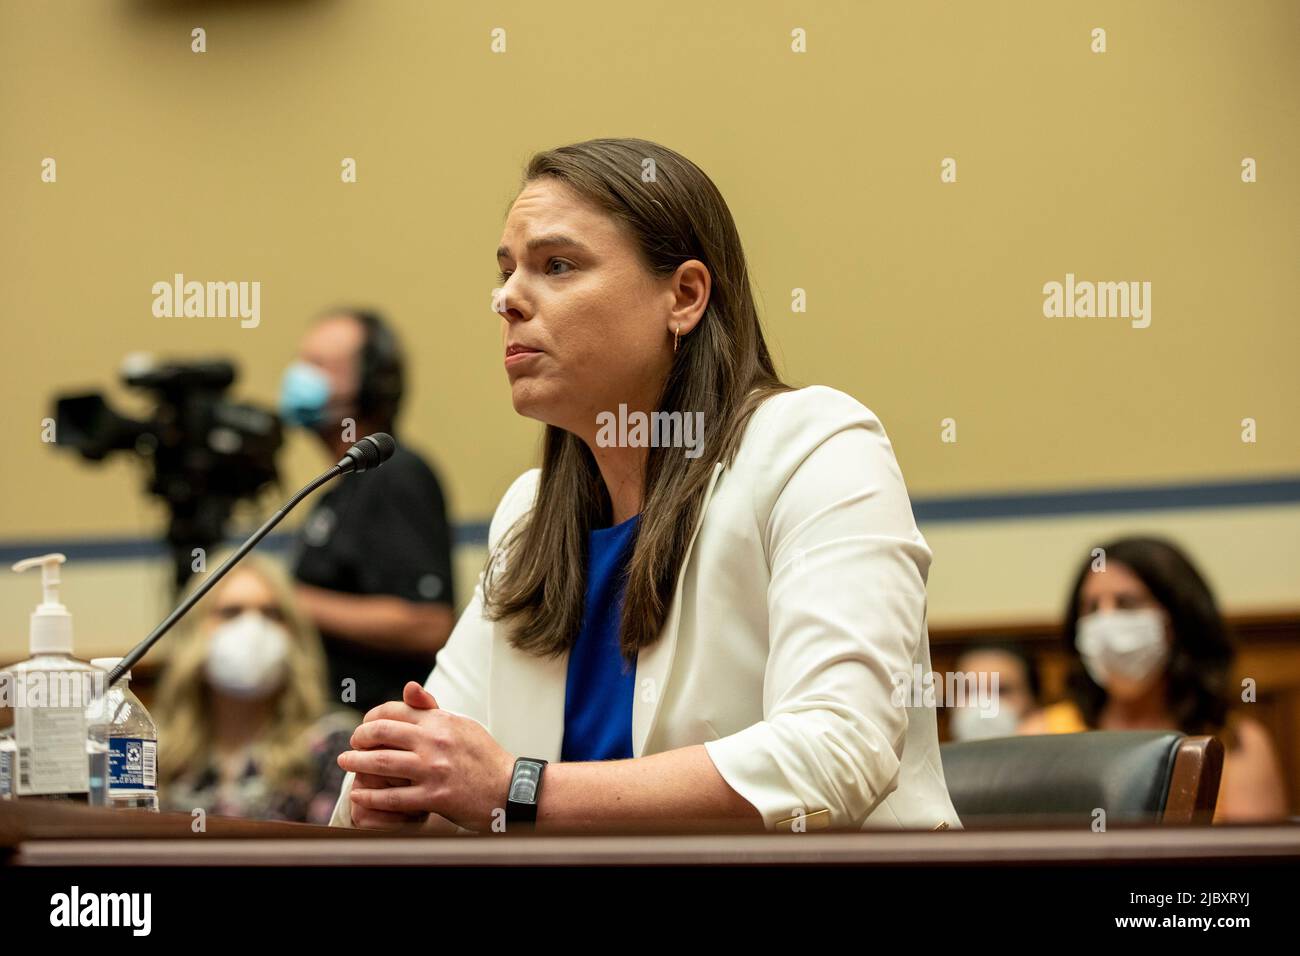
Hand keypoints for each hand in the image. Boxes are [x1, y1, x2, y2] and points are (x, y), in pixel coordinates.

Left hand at [338, 681, 514, 831]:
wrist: (510, 789)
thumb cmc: (484, 756)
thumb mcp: (462, 725)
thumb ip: (432, 709)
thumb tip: (408, 687)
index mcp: (440, 721)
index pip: (394, 710)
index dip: (372, 718)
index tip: (365, 727)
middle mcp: (435, 742)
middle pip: (381, 733)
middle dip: (359, 739)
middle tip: (350, 746)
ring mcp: (433, 770)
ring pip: (381, 764)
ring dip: (356, 765)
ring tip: (345, 764)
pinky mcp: (434, 797)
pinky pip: (393, 798)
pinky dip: (371, 798)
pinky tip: (359, 797)